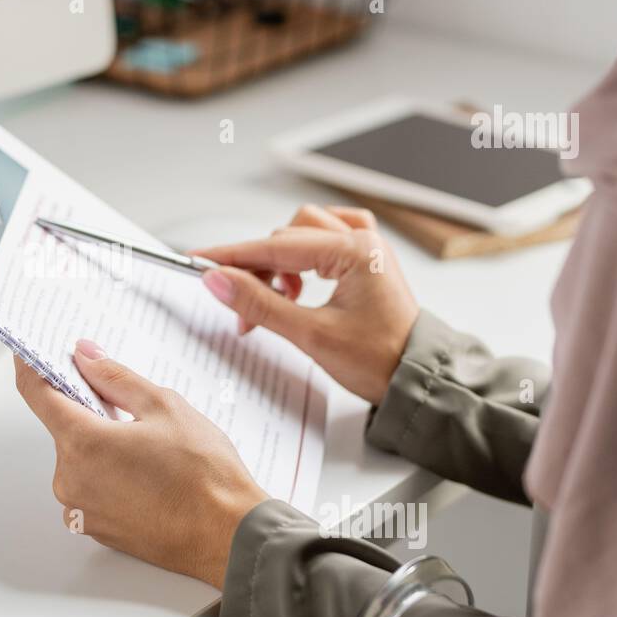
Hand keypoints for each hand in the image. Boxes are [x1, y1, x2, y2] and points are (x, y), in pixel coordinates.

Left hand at [14, 341, 266, 588]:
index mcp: (82, 442)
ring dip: (103, 448)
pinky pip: (91, 490)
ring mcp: (81, 509)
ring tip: (152, 452)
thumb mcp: (164, 406)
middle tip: (132, 411)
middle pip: (65, 429)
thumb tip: (85, 356)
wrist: (229, 537)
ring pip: (80, 461)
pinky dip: (110, 477)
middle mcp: (70, 479)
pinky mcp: (96, 530)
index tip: (30, 353)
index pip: (36, 393)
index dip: (32, 366)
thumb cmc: (205, 477)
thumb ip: (115, 378)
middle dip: (90, 413)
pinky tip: (148, 478)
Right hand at [193, 204, 418, 405]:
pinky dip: (304, 257)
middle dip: (256, 273)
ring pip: (303, 236)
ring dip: (280, 263)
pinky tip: (298, 280)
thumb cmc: (379, 361)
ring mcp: (366, 249)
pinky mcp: (365, 263)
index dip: (233, 256)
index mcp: (355, 251)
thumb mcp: (310, 334)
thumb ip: (259, 303)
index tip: (199, 260)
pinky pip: (325, 240)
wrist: (417, 380)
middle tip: (240, 311)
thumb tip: (218, 281)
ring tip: (278, 301)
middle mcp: (362, 242)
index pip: (276, 247)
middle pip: (285, 239)